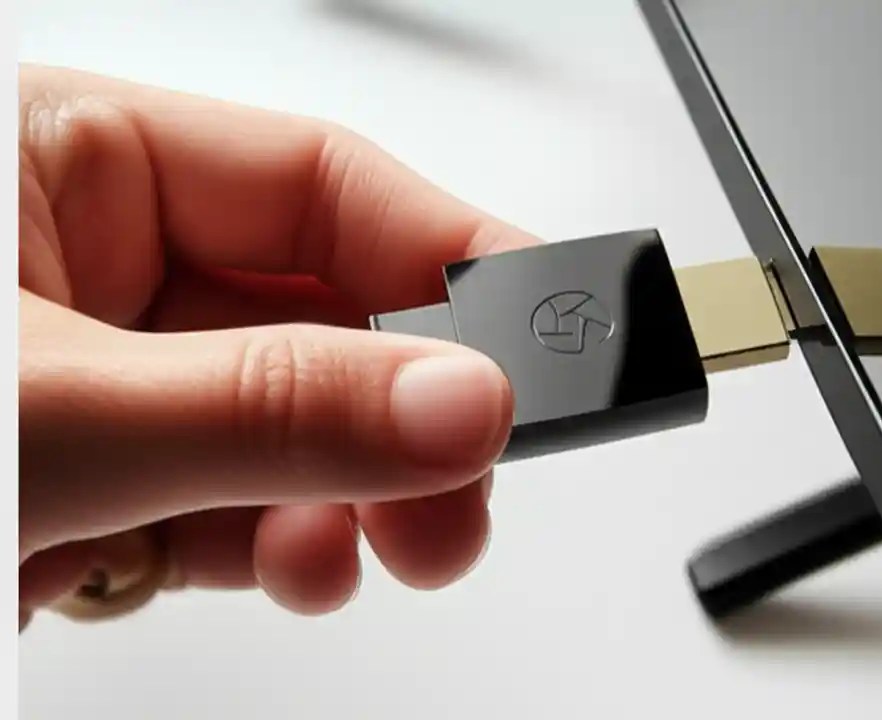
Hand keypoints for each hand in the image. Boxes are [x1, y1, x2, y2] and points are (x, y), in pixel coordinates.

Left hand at [19, 65, 539, 628]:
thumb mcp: (53, 413)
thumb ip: (264, 406)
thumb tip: (458, 402)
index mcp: (67, 162)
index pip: (318, 183)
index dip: (450, 256)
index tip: (548, 337)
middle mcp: (93, 259)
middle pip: (326, 316)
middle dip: (407, 414)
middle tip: (472, 480)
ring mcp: (101, 377)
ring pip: (294, 422)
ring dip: (353, 497)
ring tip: (386, 549)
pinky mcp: (100, 478)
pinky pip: (237, 499)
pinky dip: (283, 544)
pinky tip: (295, 567)